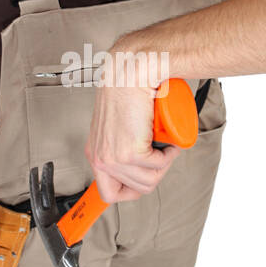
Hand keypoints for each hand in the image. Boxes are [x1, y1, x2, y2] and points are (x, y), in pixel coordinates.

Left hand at [85, 79, 180, 202]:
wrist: (128, 73)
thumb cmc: (125, 91)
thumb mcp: (116, 126)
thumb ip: (120, 144)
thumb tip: (141, 163)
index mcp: (96, 154)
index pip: (109, 193)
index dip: (132, 190)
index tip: (145, 178)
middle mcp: (101, 159)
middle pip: (136, 189)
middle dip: (155, 174)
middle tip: (161, 154)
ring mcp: (113, 158)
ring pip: (149, 181)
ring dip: (164, 165)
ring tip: (165, 145)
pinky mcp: (128, 153)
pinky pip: (158, 166)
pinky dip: (169, 155)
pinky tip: (168, 141)